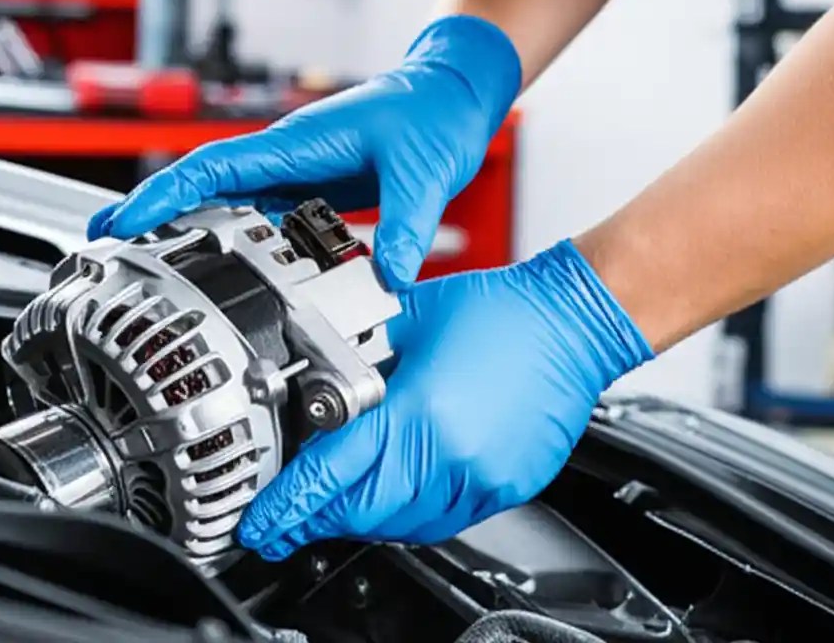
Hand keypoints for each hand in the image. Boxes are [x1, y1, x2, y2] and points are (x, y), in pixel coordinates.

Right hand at [86, 15, 521, 288]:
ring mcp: (295, 173)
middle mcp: (286, 158)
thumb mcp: (422, 174)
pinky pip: (260, 215)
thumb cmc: (432, 113)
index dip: (163, 195)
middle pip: (203, 186)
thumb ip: (405, 229)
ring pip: (227, 203)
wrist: (451, 95)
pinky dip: (234, 238)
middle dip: (155, 215)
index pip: (210, 167)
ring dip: (188, 229)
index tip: (125, 222)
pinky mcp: (311, 188)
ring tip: (151, 266)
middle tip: (109, 249)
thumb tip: (391, 280)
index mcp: (295, 145)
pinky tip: (224, 266)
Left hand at [235, 240, 652, 559]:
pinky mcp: (505, 485)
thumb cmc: (498, 309)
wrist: (572, 320)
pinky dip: (409, 516)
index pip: (332, 473)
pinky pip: (444, 520)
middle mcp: (450, 452)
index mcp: (417, 410)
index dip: (289, 505)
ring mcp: (481, 475)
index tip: (260, 524)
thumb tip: (314, 382)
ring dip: (361, 520)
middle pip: (363, 511)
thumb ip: (355, 356)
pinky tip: (394, 500)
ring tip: (335, 509)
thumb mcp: (405, 320)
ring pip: (402, 524)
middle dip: (317, 518)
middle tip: (287, 519)